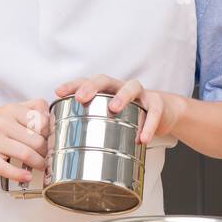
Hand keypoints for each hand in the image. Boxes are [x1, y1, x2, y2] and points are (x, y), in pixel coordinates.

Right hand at [0, 98, 49, 183]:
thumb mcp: (8, 109)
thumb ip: (31, 107)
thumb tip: (52, 115)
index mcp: (12, 110)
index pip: (43, 121)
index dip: (51, 134)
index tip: (53, 141)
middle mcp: (3, 124)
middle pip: (37, 140)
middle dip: (47, 152)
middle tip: (49, 157)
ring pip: (26, 154)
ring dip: (39, 164)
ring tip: (41, 167)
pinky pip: (6, 168)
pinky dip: (19, 175)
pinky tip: (26, 176)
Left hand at [55, 74, 184, 144]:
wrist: (163, 112)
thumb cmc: (129, 115)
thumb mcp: (109, 117)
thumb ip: (91, 124)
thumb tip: (64, 142)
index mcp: (105, 90)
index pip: (86, 82)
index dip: (72, 85)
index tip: (58, 92)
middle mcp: (120, 87)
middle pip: (105, 80)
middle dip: (92, 87)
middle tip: (81, 97)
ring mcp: (140, 94)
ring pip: (131, 87)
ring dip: (122, 97)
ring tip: (113, 109)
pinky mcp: (157, 104)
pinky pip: (154, 111)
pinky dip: (149, 124)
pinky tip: (143, 138)